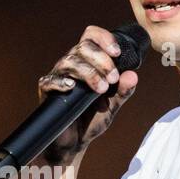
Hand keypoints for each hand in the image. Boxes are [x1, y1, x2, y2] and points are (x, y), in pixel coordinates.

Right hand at [37, 25, 138, 162]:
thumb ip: (124, 91)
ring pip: (69, 61)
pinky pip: (50, 81)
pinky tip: (72, 87)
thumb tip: (132, 75)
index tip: (117, 53)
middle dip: (102, 60)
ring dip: (89, 72)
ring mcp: (58, 77)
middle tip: (112, 78)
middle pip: (83, 46)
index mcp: (88, 62)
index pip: (91, 37)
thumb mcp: (113, 105)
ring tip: (101, 88)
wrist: (76, 142)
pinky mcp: (47, 92)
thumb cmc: (92, 119)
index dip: (104, 38)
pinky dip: (61, 82)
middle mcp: (72, 64)